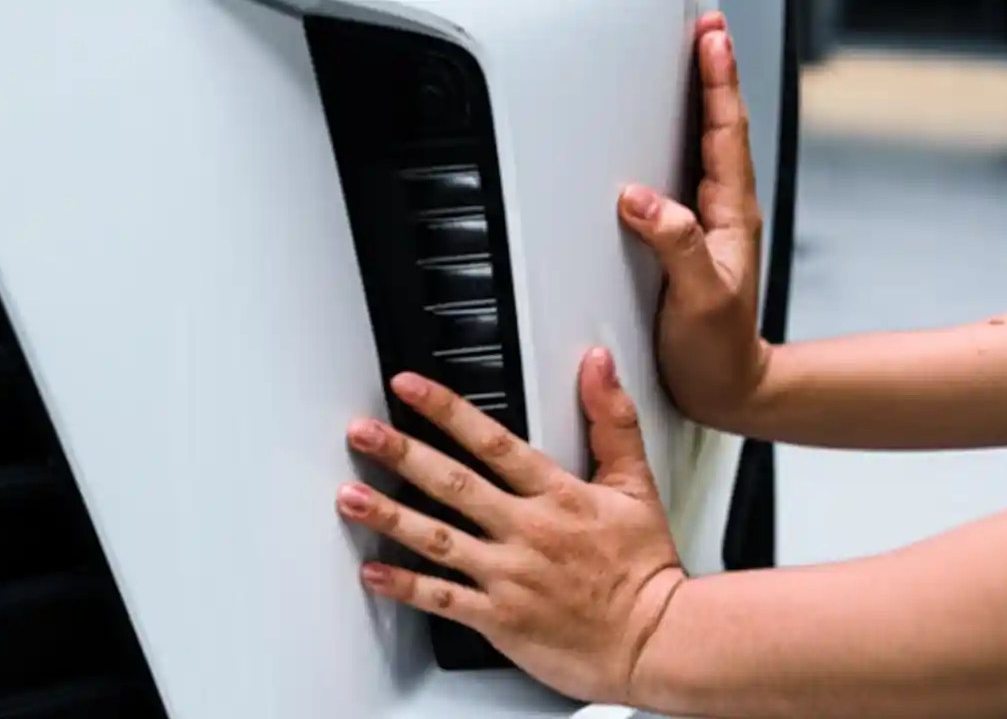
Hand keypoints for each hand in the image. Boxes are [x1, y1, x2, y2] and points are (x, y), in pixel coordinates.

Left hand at [335, 348, 684, 703]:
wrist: (658, 642)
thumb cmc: (644, 569)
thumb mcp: (636, 484)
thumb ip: (612, 419)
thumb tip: (598, 364)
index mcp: (557, 496)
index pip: (493, 442)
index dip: (446, 410)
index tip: (408, 388)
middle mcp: (527, 531)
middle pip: (454, 484)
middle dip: (402, 454)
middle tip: (362, 434)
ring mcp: (509, 576)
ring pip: (437, 539)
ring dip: (389, 515)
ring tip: (348, 496)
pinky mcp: (500, 618)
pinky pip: (443, 599)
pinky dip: (405, 586)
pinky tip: (373, 570)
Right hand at [618, 12, 771, 429]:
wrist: (729, 391)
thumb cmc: (719, 352)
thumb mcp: (700, 298)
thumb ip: (675, 244)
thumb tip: (641, 198)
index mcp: (730, 217)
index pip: (724, 134)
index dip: (716, 83)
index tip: (709, 39)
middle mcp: (721, 214)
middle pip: (718, 127)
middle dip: (712, 74)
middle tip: (705, 30)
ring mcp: (707, 226)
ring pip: (704, 147)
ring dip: (701, 100)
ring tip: (693, 63)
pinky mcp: (688, 241)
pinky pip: (684, 176)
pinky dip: (680, 141)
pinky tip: (666, 136)